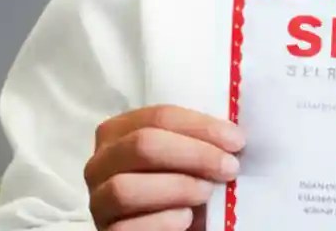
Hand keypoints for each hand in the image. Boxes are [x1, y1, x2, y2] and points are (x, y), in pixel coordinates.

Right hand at [84, 105, 245, 230]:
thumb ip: (198, 139)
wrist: (169, 225)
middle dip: (194, 154)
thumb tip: (232, 134)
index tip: (236, 141)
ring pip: (126, 187)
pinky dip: (162, 221)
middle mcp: (100, 162)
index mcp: (119, 131)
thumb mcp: (186, 155)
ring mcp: (98, 200)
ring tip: (206, 193)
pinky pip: (127, 227)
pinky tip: (185, 219)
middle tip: (229, 168)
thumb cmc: (179, 183)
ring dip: (177, 187)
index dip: (201, 127)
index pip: (158, 116)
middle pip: (143, 145)